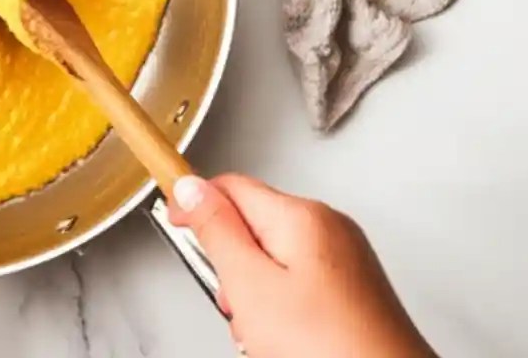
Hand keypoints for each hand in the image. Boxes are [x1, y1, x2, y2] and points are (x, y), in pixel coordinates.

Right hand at [169, 174, 434, 357]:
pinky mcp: (351, 290)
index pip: (230, 185)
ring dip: (254, 295)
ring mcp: (344, 260)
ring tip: (266, 334)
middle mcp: (329, 228)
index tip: (176, 227)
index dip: (194, 205)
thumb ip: (217, 231)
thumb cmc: (330, 348)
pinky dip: (280, 310)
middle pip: (251, 226)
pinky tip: (287, 342)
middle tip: (237, 304)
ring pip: (272, 261)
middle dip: (230, 266)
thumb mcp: (250, 286)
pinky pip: (296, 285)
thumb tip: (192, 187)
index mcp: (303, 216)